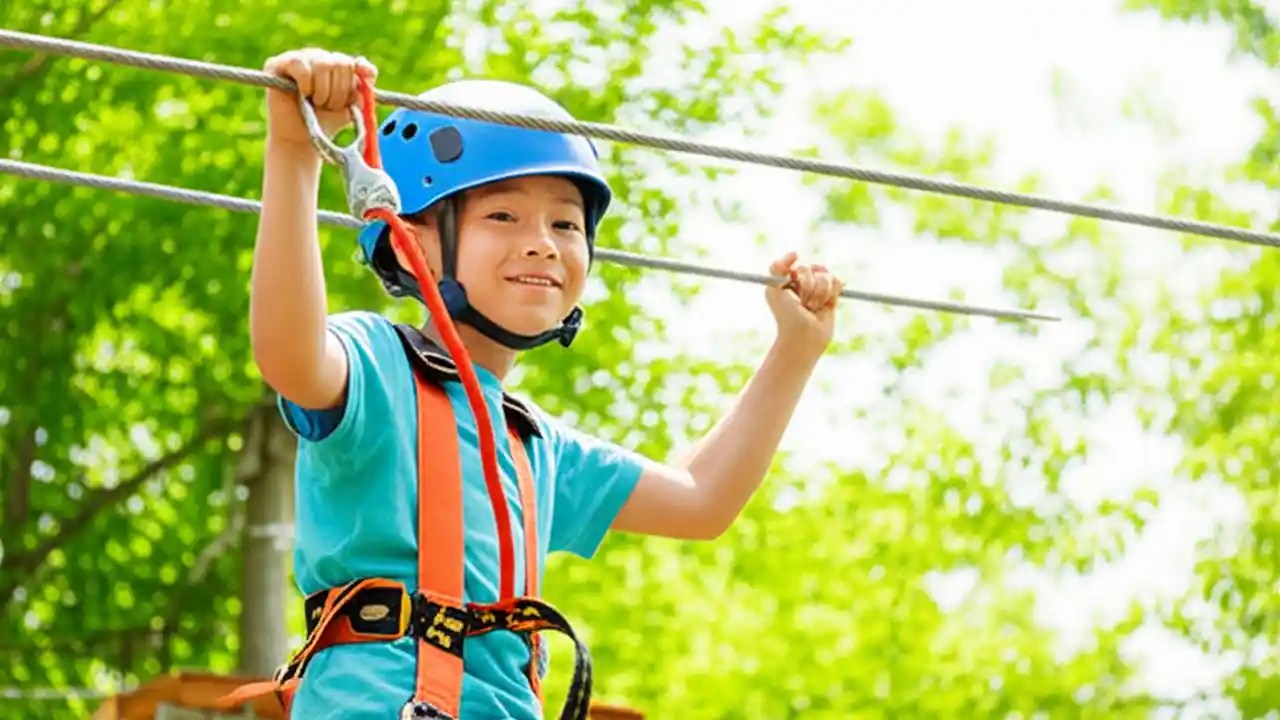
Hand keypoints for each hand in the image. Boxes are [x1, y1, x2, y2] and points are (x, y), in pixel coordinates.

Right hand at [263, 48, 377, 149]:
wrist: (302, 140)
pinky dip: (306, 84)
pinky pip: (300, 65)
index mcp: (336, 65)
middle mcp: (318, 57)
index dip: (354, 83)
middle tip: (328, 106)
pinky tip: (303, 96)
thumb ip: (362, 89)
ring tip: (315, 103)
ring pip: (323, 63)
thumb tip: (370, 71)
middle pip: (341, 62)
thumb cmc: (325, 123)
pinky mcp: (277, 64)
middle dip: (339, 92)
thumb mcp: (351, 107)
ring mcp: (298, 58)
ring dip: (323, 91)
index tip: (352, 100)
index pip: (353, 63)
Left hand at [764, 251, 843, 358]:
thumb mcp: (774, 291)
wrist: (805, 337)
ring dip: (820, 292)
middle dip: (808, 285)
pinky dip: (832, 292)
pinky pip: (837, 281)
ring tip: (813, 307)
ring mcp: (818, 288)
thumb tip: (795, 253)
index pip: (796, 263)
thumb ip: (776, 269)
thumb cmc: (787, 316)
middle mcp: (802, 282)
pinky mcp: (831, 295)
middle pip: (812, 267)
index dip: (797, 268)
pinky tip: (826, 305)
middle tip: (803, 301)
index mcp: (786, 280)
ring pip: (826, 275)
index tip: (795, 274)